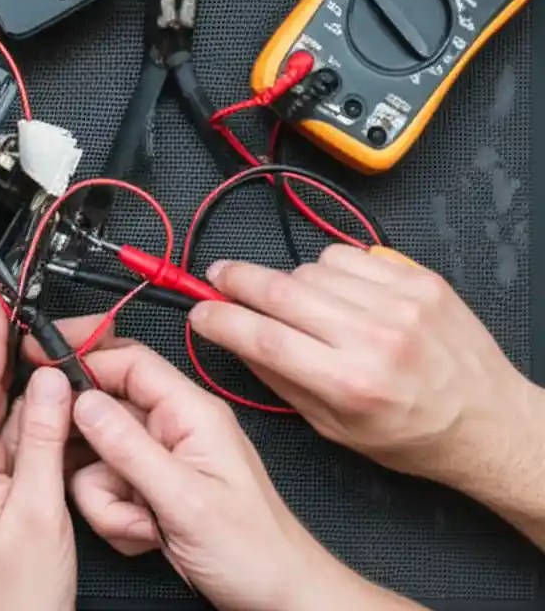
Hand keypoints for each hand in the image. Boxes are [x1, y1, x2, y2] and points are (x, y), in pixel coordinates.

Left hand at [0, 302, 117, 610]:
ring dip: (40, 396)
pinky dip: (44, 430)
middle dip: (23, 359)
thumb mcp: (38, 511)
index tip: (1, 301)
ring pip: (11, 423)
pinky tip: (68, 416)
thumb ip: (45, 442)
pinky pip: (19, 449)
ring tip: (71, 361)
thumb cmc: (12, 596)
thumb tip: (52, 386)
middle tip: (51, 325)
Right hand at [70, 344, 417, 610]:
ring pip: (95, 458)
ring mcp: (158, 460)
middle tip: (90, 477)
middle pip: (100, 412)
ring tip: (140, 523)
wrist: (277, 596)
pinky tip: (145, 534)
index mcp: (191, 414)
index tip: (37, 360)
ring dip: (104, 498)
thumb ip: (128, 446)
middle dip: (88, 453)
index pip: (127, 360)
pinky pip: (103, 489)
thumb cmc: (254, 552)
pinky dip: (113, 516)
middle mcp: (173, 429)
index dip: (80, 354)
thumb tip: (83, 401)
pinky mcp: (149, 489)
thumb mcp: (185, 499)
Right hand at [189, 245, 535, 484]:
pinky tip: (334, 292)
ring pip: (310, 269)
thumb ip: (279, 380)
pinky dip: (328, 269)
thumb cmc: (414, 435)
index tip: (200, 312)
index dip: (220, 319)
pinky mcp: (418, 279)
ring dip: (288, 281)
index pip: (262, 338)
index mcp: (350, 385)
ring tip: (294, 302)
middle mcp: (376, 339)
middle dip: (236, 280)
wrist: (488, 420)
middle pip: (280, 291)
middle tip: (217, 277)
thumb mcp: (334, 429)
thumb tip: (235, 337)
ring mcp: (400, 303)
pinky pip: (347, 254)